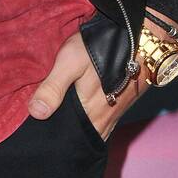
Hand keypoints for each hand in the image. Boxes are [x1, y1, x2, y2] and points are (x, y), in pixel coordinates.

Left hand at [29, 23, 154, 141]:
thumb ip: (53, 87)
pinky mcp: (119, 105)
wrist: (143, 37)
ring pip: (88, 129)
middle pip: (77, 136)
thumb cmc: (103, 47)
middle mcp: (104, 122)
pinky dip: (86, 119)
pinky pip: (99, 121)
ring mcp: (114, 115)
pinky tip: (75, 110)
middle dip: (60, 133)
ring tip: (54, 119)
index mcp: (91, 117)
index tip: (34, 134)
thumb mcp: (71, 61)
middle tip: (40, 127)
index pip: (66, 140)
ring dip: (73, 126)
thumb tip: (35, 113)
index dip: (50, 137)